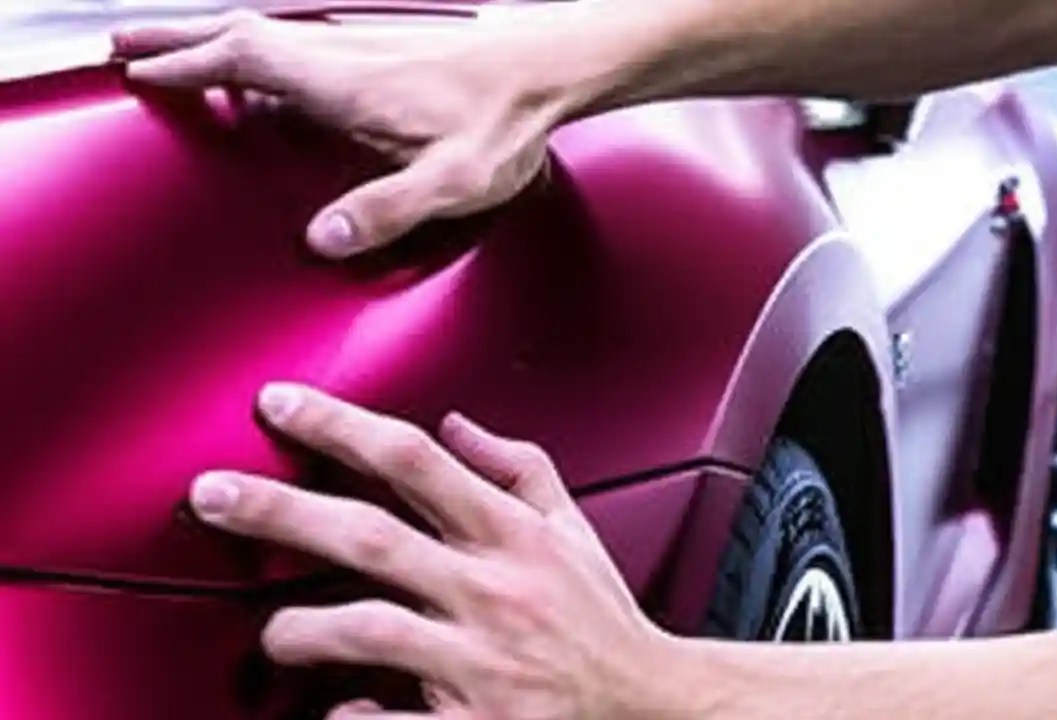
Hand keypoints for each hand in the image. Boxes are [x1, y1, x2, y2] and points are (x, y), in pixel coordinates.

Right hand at [113, 10, 574, 257]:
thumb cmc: (504, 120)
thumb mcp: (451, 182)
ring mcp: (361, 43)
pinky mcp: (383, 44)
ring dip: (214, 37)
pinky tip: (265, 67)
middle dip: (177, 38)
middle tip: (127, 47)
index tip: (141, 74)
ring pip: (268, 30)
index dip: (187, 65)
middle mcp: (344, 52)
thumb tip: (319, 240)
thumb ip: (385, 211)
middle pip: (240, 32)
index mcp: (345, 83)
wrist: (549, 67)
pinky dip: (261, 46)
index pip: (244, 60)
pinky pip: (299, 37)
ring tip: (177, 49)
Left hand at [189, 384, 685, 719]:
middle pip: (370, 536)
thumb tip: (457, 424)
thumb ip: (517, 468)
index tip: (280, 405)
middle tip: (210, 494)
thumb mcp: (573, 527)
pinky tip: (336, 708)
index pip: (416, 459)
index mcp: (513, 535)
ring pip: (366, 631)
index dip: (340, 425)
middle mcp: (492, 590)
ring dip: (300, 629)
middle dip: (279, 511)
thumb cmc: (601, 619)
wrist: (651, 708)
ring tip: (271, 635)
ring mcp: (481, 661)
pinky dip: (350, 717)